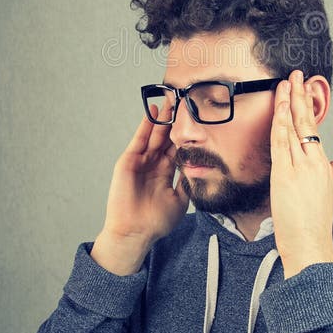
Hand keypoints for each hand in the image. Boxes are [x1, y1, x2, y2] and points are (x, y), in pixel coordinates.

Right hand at [92, 100, 188, 274]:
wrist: (135, 232)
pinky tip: (153, 112)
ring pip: (154, 135)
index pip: (178, 149)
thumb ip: (189, 183)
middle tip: (184, 102)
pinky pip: (139, 139)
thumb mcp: (181, 200)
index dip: (186, 136)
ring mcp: (141, 162)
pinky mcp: (129, 161)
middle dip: (175, 121)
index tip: (196, 121)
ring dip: (162, 118)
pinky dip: (146, 125)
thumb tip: (203, 170)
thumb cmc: (156, 222)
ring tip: (170, 99)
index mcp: (165, 173)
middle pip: (166, 138)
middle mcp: (153, 165)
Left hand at [269, 70, 332, 278]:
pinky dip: (280, 124)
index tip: (303, 89)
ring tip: (284, 84)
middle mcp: (314, 163)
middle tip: (295, 75)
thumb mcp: (327, 195)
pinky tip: (278, 109)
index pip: (313, 128)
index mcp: (323, 166)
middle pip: (304, 122)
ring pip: (292, 129)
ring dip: (287, 104)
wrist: (310, 246)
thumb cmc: (315, 225)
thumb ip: (330, 174)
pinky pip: (281, 144)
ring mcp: (300, 168)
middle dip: (298, 96)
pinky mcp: (285, 175)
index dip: (307, 106)